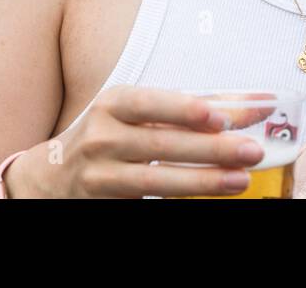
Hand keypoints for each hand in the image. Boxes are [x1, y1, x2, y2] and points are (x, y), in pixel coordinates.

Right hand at [3, 86, 264, 197]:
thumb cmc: (109, 136)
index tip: (221, 117)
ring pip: (157, 179)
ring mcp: (101, 173)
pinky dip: (179, 198)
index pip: (151, 103)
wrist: (54, 175)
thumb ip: (180, 111)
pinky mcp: (103, 202)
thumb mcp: (133, 115)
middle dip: (212, 148)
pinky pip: (148, 200)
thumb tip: (243, 106)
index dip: (184, 109)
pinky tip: (208, 197)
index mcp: (113, 104)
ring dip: (204, 179)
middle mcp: (102, 136)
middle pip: (162, 144)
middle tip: (252, 150)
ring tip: (241, 179)